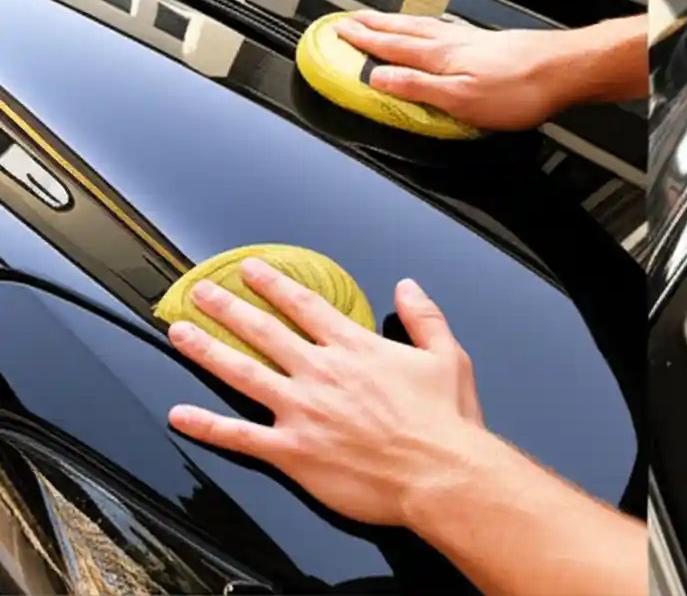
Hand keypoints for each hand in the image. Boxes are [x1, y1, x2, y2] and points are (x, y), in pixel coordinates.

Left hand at [166, 258, 485, 525]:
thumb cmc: (446, 422)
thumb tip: (408, 286)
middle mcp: (322, 373)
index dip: (274, 284)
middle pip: (263, 331)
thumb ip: (424, 317)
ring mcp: (302, 411)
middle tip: (202, 291)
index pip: (306, 306)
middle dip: (228, 307)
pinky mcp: (292, 451)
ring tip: (181, 333)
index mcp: (356, 349)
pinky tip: (181, 416)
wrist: (440, 473)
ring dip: (207, 350)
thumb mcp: (448, 356)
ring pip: (242, 373)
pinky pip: (239, 436)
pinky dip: (206, 426)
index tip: (251, 270)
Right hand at [334, 11, 582, 130]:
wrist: (564, 71)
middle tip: (350, 19)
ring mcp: (473, 41)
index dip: (362, 41)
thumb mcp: (460, 99)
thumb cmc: (520, 89)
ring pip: (424, 28)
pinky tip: (434, 33)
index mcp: (440, 57)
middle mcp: (453, 43)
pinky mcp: (491, 45)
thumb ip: (417, 88)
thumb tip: (379, 79)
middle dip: (374, 26)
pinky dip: (427, 30)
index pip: (390, 46)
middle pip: (404, 30)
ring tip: (382, 22)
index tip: (338, 33)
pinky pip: (445, 32)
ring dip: (397, 24)